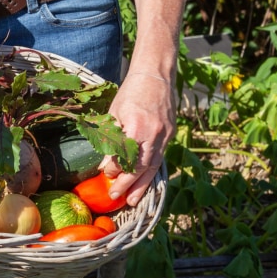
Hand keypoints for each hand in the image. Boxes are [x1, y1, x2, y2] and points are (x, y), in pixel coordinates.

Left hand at [99, 72, 176, 206]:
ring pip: (153, 166)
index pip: (124, 157)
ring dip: (142, 185)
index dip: (114, 168)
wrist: (155, 76)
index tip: (106, 174)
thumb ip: (111, 139)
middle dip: (127, 185)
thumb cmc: (130, 93)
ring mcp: (164, 136)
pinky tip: (145, 184)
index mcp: (136, 127)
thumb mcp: (114, 113)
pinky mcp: (170, 135)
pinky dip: (152, 173)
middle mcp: (153, 134)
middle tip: (115, 196)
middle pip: (140, 167)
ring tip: (133, 201)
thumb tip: (106, 164)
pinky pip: (160, 159)